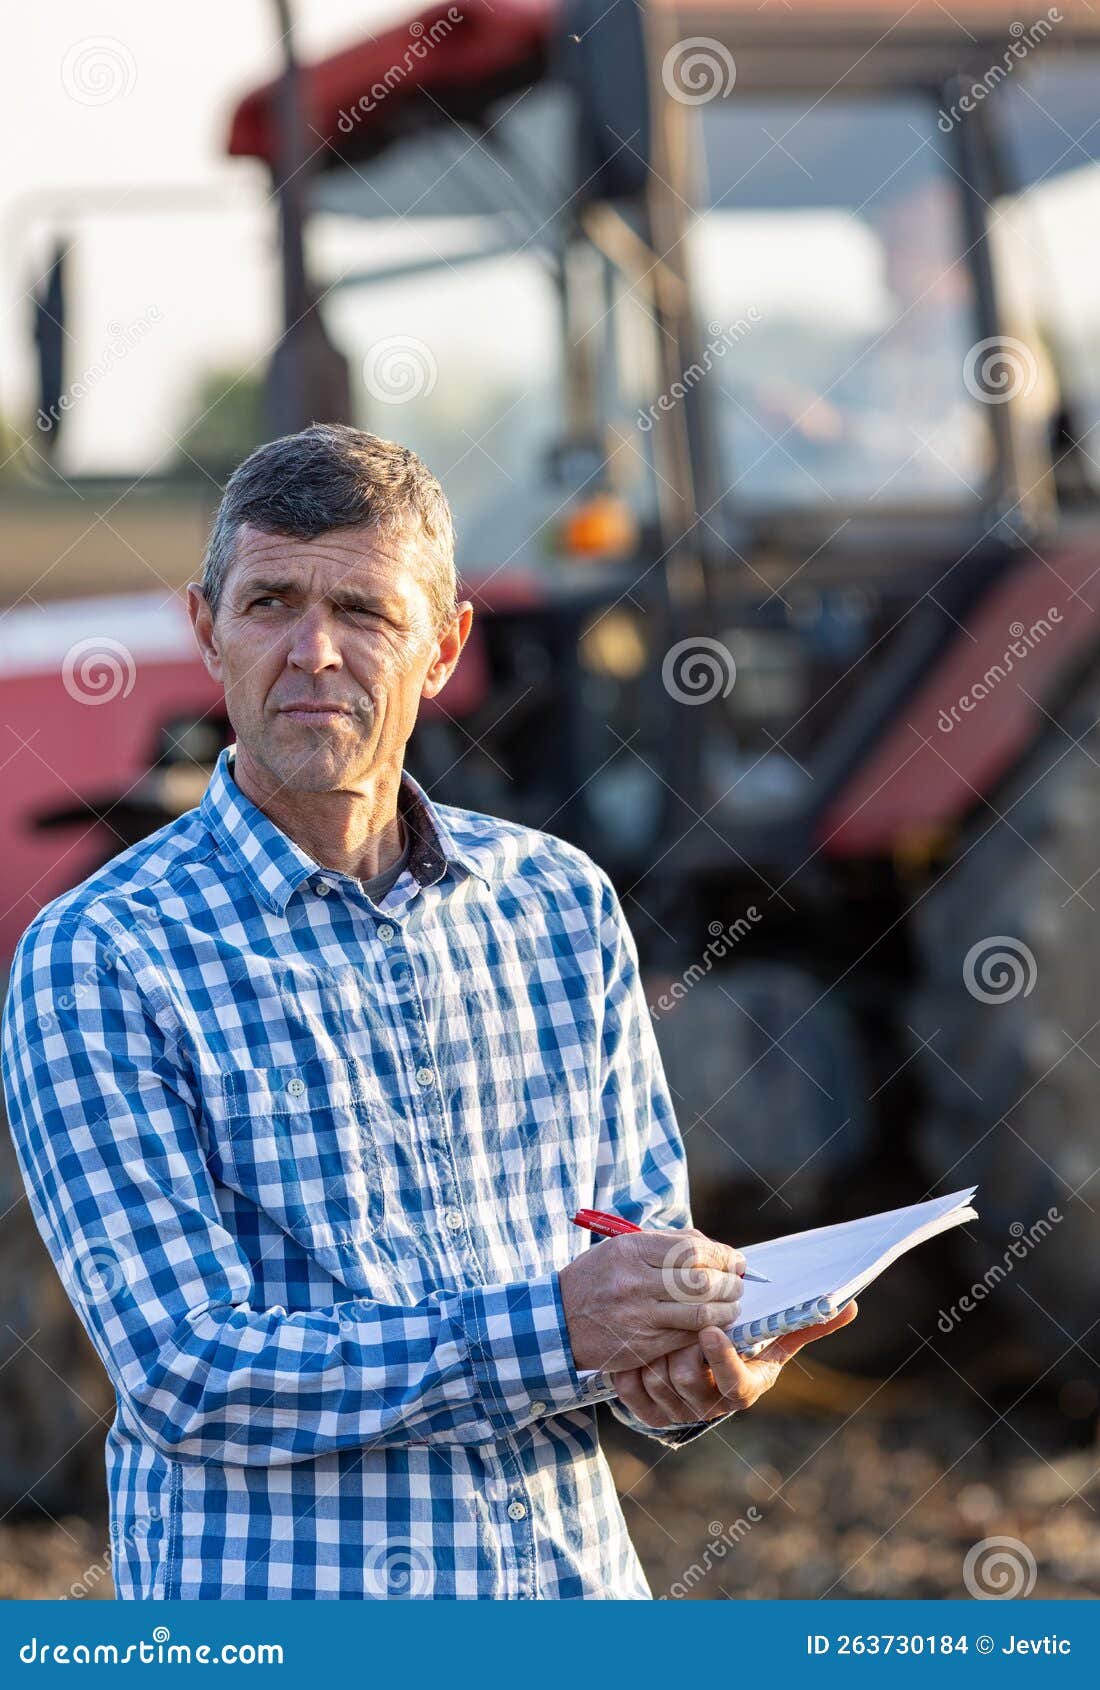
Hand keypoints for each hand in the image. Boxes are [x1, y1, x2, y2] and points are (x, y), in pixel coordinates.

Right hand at [558, 1228, 746, 1372]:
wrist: (559, 1320)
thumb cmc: (598, 1278)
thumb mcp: (622, 1248)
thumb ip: (667, 1244)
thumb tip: (714, 1247)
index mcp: (631, 1251)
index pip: (692, 1250)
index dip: (722, 1256)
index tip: (735, 1261)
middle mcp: (634, 1282)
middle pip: (701, 1282)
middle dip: (730, 1283)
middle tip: (737, 1285)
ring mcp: (638, 1316)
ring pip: (700, 1314)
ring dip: (726, 1310)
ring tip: (732, 1307)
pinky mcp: (642, 1345)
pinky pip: (687, 1338)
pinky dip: (707, 1332)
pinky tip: (712, 1326)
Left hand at [611, 1300, 857, 1426]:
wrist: (697, 1365)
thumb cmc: (741, 1342)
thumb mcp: (771, 1334)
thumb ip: (804, 1321)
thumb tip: (850, 1306)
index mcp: (746, 1387)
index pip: (737, 1384)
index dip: (723, 1360)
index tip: (711, 1330)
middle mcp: (714, 1406)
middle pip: (691, 1380)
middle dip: (681, 1346)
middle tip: (676, 1317)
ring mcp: (681, 1412)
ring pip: (660, 1382)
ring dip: (655, 1351)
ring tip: (657, 1327)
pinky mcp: (650, 1413)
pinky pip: (631, 1392)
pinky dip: (630, 1366)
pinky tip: (636, 1346)